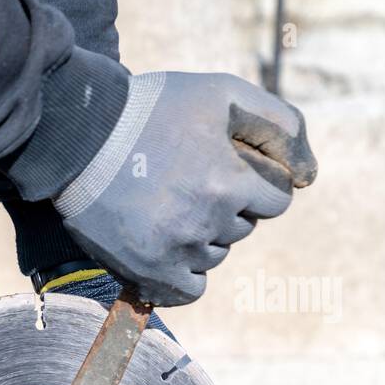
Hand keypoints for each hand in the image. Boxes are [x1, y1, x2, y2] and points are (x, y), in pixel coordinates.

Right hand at [54, 71, 317, 306]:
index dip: (254, 183)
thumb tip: (309, 175)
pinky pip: (188, 291)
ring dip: (201, 236)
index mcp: (229, 181)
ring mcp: (173, 251)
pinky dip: (185, 274)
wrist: (75, 139)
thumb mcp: (221, 93)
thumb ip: (278, 123)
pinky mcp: (145, 271)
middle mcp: (204, 221)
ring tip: (165, 206)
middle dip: (225, 207)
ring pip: (214, 257)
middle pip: (242, 229)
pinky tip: (168, 248)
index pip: (275, 202)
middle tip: (185, 181)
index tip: (223, 167)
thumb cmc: (150, 110)